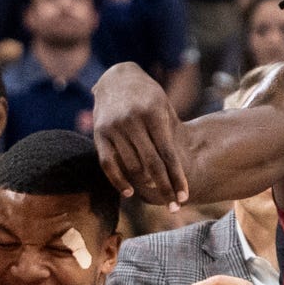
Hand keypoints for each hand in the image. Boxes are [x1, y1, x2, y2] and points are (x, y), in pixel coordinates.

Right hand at [91, 63, 190, 206]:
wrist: (117, 77)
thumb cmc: (148, 96)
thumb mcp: (164, 107)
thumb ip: (170, 134)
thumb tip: (178, 171)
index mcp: (152, 112)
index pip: (168, 154)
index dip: (177, 178)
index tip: (184, 197)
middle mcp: (132, 120)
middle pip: (152, 164)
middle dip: (165, 188)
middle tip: (175, 207)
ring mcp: (113, 127)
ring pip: (132, 166)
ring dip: (145, 186)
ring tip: (158, 196)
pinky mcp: (98, 133)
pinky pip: (108, 164)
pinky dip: (118, 181)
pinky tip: (129, 193)